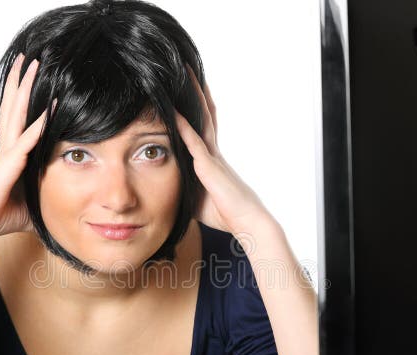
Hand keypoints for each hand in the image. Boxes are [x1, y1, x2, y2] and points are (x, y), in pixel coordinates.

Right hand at [0, 53, 49, 238]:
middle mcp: (7, 148)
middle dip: (21, 82)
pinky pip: (27, 140)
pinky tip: (50, 109)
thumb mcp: (30, 205)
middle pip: (15, 107)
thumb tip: (61, 210)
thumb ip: (44, 199)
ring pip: (18, 113)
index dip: (24, 99)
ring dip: (25, 89)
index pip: (19, 120)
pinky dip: (40, 124)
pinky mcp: (9, 163)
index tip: (31, 80)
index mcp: (11, 155)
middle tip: (28, 58)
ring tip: (31, 65)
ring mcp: (7, 153)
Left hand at [174, 64, 273, 235]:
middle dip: (196, 91)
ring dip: (193, 98)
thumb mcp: (198, 201)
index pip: (202, 127)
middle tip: (188, 68)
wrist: (247, 223)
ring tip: (186, 74)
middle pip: (204, 114)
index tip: (189, 89)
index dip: (196, 107)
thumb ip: (185, 190)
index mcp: (211, 159)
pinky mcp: (209, 166)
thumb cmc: (225, 215)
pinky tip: (173, 112)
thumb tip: (169, 192)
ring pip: (201, 120)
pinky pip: (193, 142)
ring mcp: (212, 156)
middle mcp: (213, 152)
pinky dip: (182, 126)